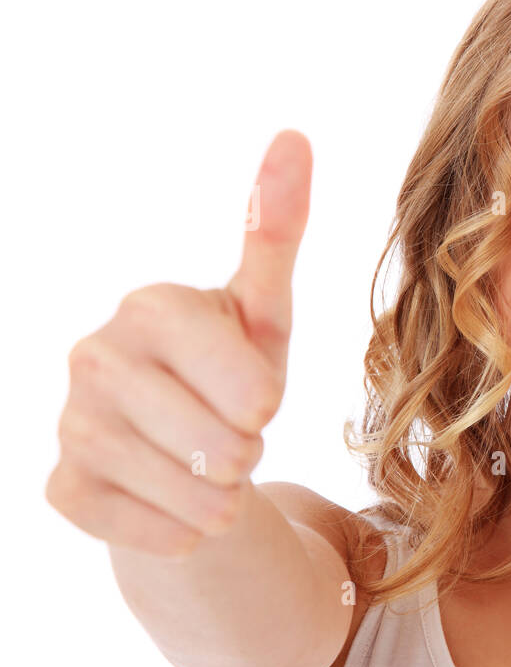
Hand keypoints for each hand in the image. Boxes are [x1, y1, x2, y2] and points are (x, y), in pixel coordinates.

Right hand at [46, 131, 313, 554]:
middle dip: (248, 452)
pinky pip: (152, 532)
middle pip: (225, 444)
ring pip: (193, 494)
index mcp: (150, 306)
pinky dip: (183, 531)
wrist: (183, 455)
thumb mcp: (263, 311)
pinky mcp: (61, 488)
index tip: (250, 393)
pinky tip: (176, 503)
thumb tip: (294, 135)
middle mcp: (94, 356)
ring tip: (210, 469)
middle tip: (230, 435)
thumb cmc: (230, 375)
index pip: (251, 387)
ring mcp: (70, 424)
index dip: (265, 403)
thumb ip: (276, 230)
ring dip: (222, 496)